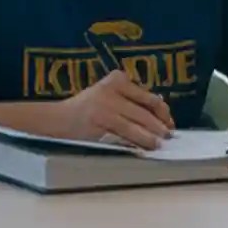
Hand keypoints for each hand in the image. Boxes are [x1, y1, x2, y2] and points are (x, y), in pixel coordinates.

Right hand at [53, 70, 174, 148]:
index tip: (170, 123)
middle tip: (168, 137)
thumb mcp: (108, 94)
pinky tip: (142, 148)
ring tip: (158, 145)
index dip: (163, 113)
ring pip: (136, 126)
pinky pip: (123, 136)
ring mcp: (105, 108)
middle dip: (159, 127)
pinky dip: (135, 143)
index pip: (149, 97)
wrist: (57, 119)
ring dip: (150, 138)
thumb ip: (130, 100)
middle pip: (144, 112)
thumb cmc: (87, 108)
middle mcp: (112, 90)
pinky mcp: (99, 124)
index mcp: (117, 79)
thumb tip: (160, 117)